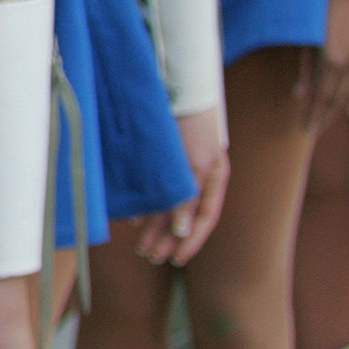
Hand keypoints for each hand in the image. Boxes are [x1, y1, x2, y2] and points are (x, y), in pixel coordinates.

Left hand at [132, 105, 228, 265]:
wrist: (175, 87)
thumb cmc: (192, 125)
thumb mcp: (196, 164)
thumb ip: (189, 197)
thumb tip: (182, 233)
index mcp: (214, 178)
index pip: (204, 218)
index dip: (191, 242)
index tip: (176, 260)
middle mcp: (198, 177)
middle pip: (183, 216)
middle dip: (166, 239)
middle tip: (148, 257)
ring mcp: (179, 168)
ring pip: (166, 205)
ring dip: (154, 227)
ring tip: (140, 247)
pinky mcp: (160, 160)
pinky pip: (154, 189)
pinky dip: (145, 205)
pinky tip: (133, 218)